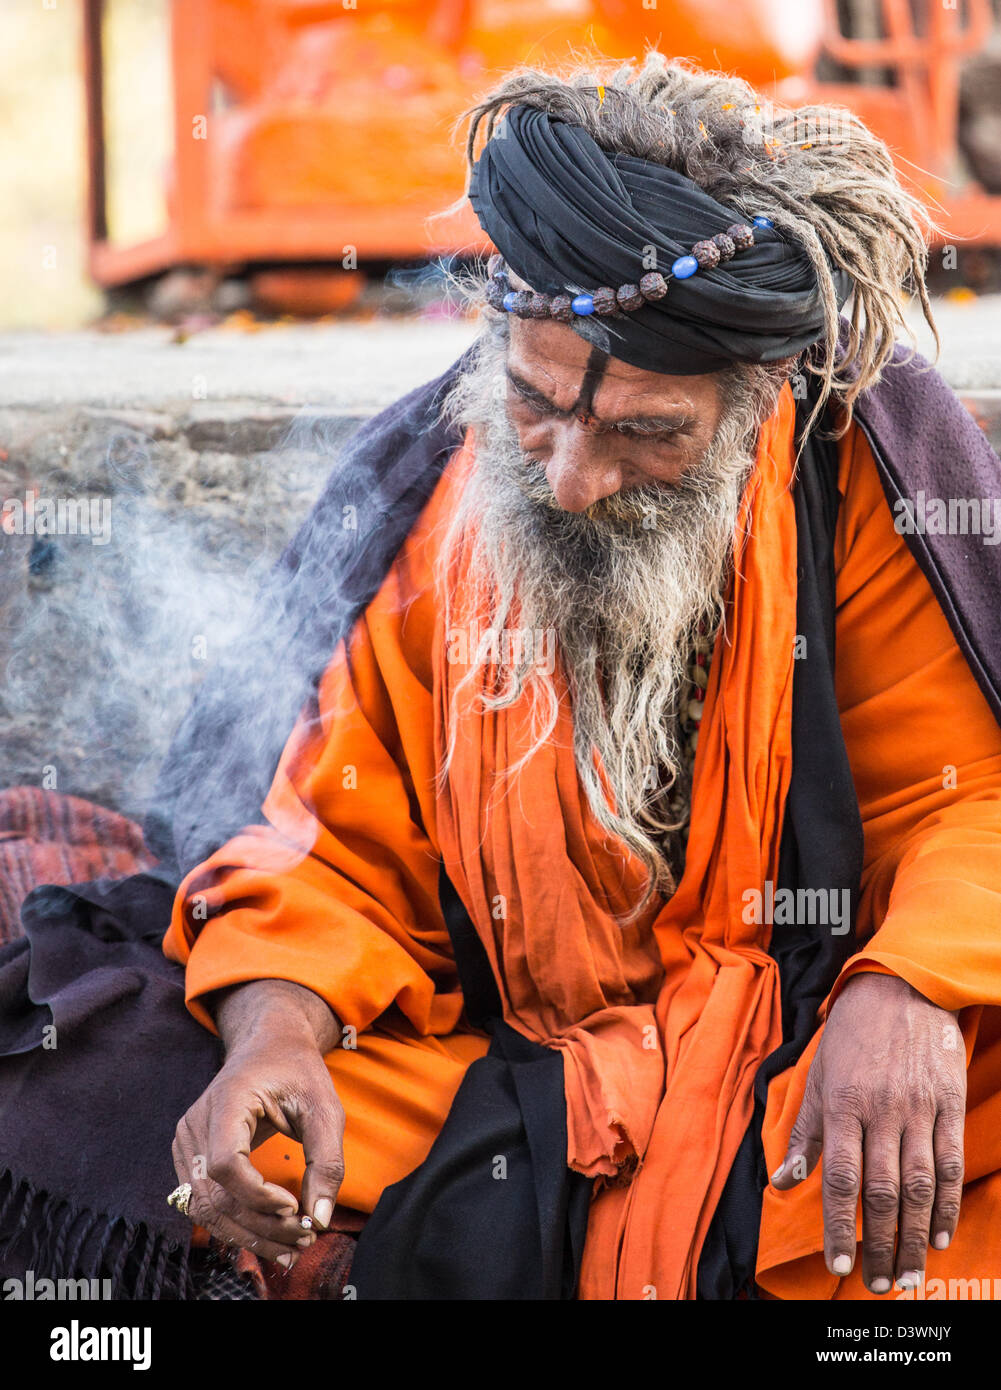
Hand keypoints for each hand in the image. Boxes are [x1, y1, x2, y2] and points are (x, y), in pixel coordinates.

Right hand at [172, 980, 345, 1265]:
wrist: (267, 1044)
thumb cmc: (297, 1070)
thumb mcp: (324, 1106)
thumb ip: (327, 1160)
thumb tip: (321, 1218)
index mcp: (227, 1100)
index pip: (225, 1163)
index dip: (257, 1194)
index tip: (294, 1206)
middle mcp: (196, 1122)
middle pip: (214, 1194)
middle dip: (260, 1226)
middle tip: (302, 1241)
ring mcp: (186, 1141)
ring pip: (205, 1207)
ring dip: (248, 1234)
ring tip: (289, 1247)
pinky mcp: (189, 1156)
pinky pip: (204, 1202)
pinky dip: (235, 1224)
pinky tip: (267, 1234)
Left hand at [770, 972, 965, 1293]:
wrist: (902, 987)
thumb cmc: (852, 1037)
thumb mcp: (818, 1076)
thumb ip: (804, 1133)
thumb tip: (781, 1181)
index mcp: (841, 1104)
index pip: (839, 1178)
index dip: (839, 1226)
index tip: (839, 1267)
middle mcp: (880, 1110)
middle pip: (882, 1192)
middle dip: (879, 1245)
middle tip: (878, 1285)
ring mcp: (918, 1108)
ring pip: (919, 1185)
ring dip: (913, 1236)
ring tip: (907, 1275)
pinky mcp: (949, 1103)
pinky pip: (951, 1163)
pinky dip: (947, 1204)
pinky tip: (938, 1235)